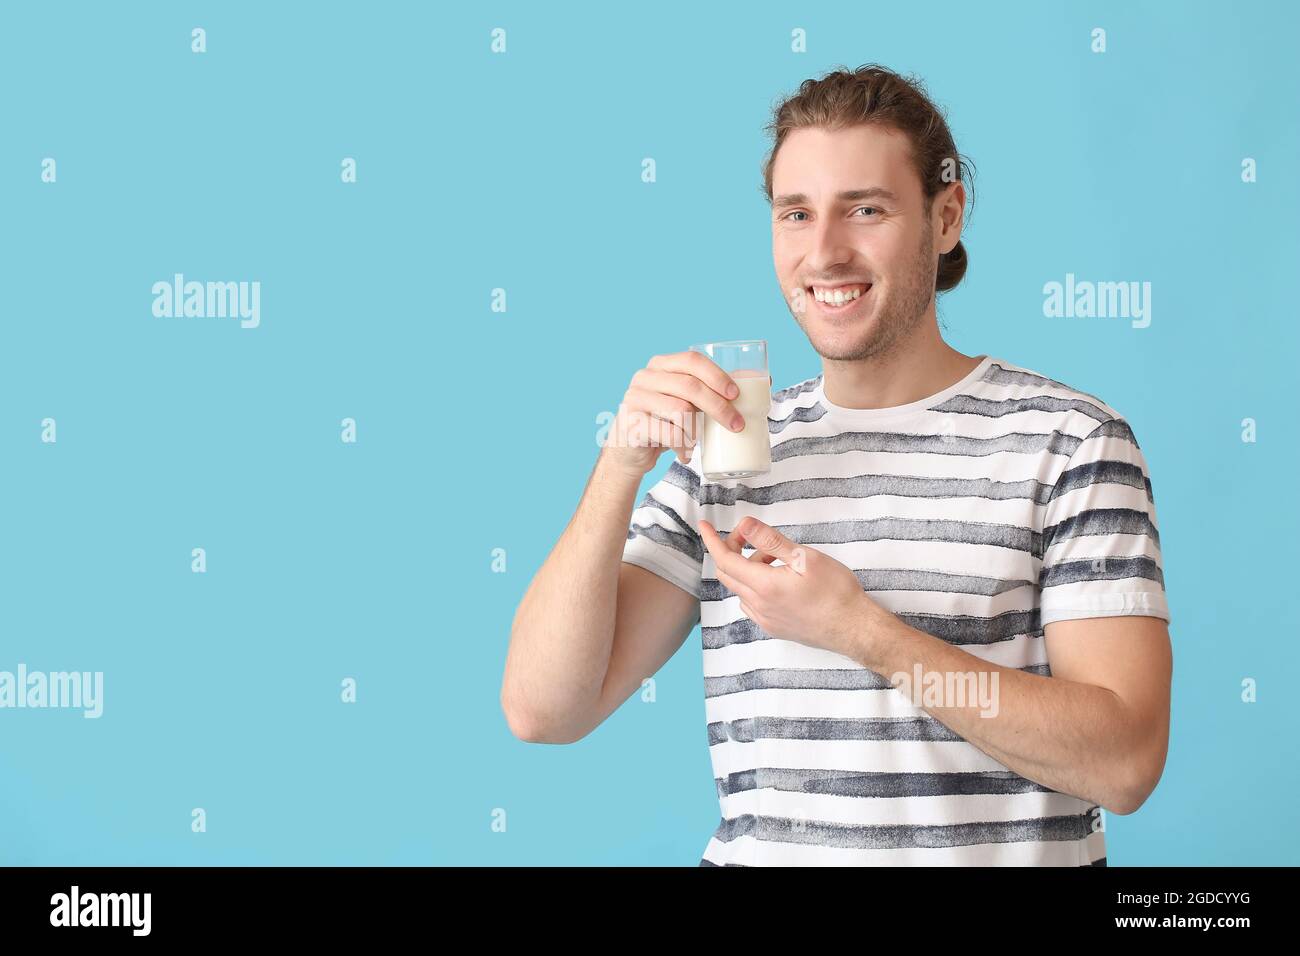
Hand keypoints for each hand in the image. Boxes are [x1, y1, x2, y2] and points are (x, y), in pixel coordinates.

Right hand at [601, 351, 745, 478]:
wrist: (629, 450)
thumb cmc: (666, 422)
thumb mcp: (686, 402)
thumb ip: (712, 392)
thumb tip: (765, 383)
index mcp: (661, 364)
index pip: (692, 360)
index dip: (716, 374)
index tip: (735, 394)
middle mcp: (645, 377)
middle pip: (689, 386)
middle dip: (718, 406)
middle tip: (736, 424)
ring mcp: (635, 399)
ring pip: (680, 410)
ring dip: (700, 429)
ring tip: (703, 441)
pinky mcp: (631, 423)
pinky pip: (667, 433)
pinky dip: (683, 445)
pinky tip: (685, 454)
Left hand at [698, 516, 885, 659]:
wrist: (854, 629)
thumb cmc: (836, 592)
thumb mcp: (805, 557)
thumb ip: (771, 541)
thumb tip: (744, 525)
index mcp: (764, 586)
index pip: (725, 560)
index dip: (713, 541)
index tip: (704, 526)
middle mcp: (759, 606)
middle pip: (728, 575)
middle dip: (732, 551)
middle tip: (751, 536)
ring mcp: (766, 620)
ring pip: (740, 589)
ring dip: (748, 568)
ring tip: (776, 558)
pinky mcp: (775, 628)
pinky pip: (752, 604)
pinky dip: (755, 586)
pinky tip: (778, 579)